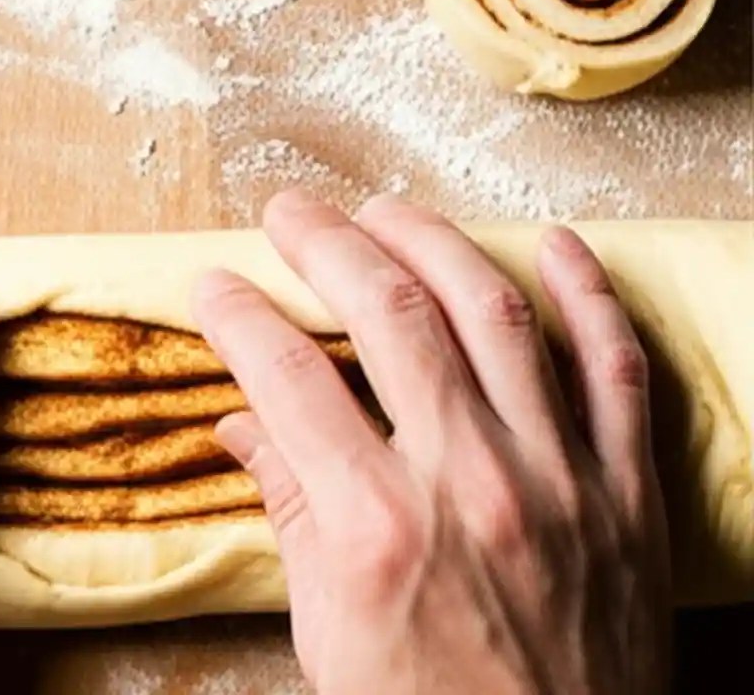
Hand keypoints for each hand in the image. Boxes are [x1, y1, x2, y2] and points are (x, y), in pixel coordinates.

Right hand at [193, 191, 670, 693]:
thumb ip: (289, 514)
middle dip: (326, 243)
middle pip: (388, 314)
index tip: (214, 285)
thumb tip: (242, 427)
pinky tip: (554, 243)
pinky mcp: (625, 491)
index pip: (287, 377)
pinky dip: (588, 295)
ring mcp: (558, 477)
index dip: (239, 316)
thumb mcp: (327, 630)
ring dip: (434, 243)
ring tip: (385, 210)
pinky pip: (617, 367)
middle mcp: (467, 481)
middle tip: (288, 210)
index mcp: (374, 526)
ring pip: (495, 314)